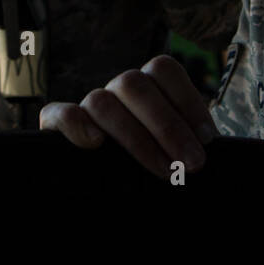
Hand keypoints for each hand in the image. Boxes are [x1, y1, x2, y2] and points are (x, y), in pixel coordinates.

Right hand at [39, 54, 218, 177]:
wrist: (113, 195)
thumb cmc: (154, 170)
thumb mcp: (174, 154)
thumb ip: (186, 143)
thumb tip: (205, 144)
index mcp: (145, 88)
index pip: (162, 70)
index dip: (187, 100)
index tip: (207, 139)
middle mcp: (114, 92)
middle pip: (134, 84)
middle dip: (167, 125)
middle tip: (192, 164)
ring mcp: (85, 108)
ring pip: (101, 101)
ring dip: (136, 137)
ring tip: (164, 171)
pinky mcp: (55, 128)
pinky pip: (58, 113)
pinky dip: (76, 124)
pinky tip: (97, 143)